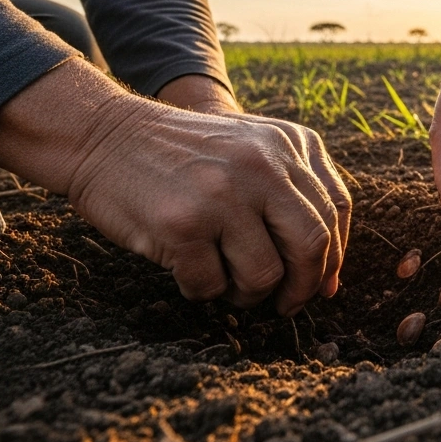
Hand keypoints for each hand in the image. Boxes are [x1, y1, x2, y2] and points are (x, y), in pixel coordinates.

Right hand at [0, 60, 349, 314]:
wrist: (105, 137)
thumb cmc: (183, 156)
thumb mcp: (251, 148)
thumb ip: (294, 196)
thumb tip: (330, 281)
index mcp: (289, 143)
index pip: (335, 211)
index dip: (332, 257)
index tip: (319, 284)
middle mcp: (263, 165)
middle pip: (312, 246)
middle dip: (303, 287)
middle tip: (283, 304)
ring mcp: (223, 195)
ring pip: (265, 276)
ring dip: (247, 294)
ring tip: (224, 280)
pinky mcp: (183, 225)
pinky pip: (211, 287)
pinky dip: (201, 290)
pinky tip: (186, 270)